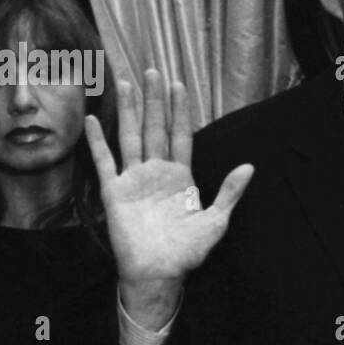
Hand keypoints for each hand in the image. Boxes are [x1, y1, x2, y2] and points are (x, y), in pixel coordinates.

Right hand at [86, 70, 252, 327]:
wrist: (160, 273)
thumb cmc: (188, 251)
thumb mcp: (216, 220)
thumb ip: (229, 192)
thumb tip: (250, 166)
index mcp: (181, 176)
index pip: (181, 135)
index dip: (180, 111)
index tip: (179, 85)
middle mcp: (156, 172)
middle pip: (155, 128)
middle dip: (154, 101)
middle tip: (152, 72)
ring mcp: (134, 179)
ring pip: (130, 136)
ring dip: (128, 110)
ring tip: (126, 83)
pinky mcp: (114, 191)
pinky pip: (105, 161)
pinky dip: (98, 141)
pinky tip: (93, 119)